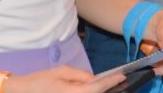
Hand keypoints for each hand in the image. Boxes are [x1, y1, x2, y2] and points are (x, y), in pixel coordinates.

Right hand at [8, 65, 122, 92]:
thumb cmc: (41, 81)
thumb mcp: (62, 72)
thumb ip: (80, 75)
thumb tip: (94, 79)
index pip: (98, 88)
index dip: (111, 81)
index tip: (122, 76)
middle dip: (105, 89)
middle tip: (116, 81)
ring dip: (97, 91)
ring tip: (105, 85)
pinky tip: (88, 88)